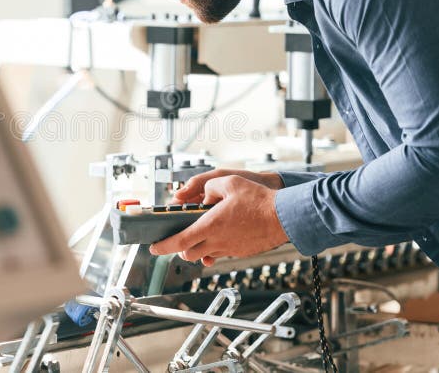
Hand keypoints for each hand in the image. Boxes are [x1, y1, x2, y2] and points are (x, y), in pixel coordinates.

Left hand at [150, 175, 288, 265]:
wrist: (284, 217)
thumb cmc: (259, 200)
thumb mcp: (229, 182)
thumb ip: (209, 187)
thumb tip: (202, 195)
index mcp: (210, 225)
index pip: (179, 242)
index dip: (163, 246)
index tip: (154, 247)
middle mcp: (217, 241)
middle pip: (188, 253)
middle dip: (179, 248)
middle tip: (176, 237)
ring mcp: (229, 249)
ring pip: (204, 255)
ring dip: (198, 248)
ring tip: (201, 233)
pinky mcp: (240, 251)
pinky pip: (221, 253)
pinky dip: (215, 247)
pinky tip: (221, 234)